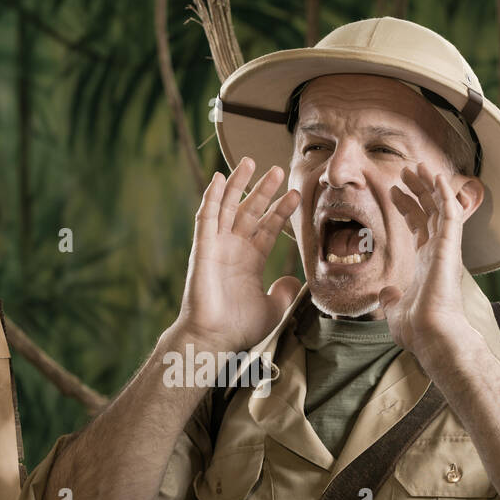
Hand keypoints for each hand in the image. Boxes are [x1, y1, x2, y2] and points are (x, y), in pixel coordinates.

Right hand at [171, 157, 301, 352]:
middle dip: (264, 190)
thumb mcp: (273, 308)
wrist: (215, 338)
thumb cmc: (239, 328)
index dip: (281, 211)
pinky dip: (211, 197)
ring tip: (251, 161)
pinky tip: (219, 178)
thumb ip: (284, 292)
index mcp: (250, 261)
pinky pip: (206, 217)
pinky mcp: (203, 247)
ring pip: (228, 207)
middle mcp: (233, 249)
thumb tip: (293, 279)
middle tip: (278, 169)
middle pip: (250, 211)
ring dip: (239, 184)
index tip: (296, 195)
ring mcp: (217, 246)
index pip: (268, 228)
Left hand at [379, 163, 480, 374]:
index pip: (418, 226)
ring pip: (440, 207)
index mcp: (427, 263)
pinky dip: (445, 193)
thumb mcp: (397, 309)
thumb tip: (387, 293)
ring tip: (417, 166)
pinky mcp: (449, 247)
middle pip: (429, 211)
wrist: (430, 335)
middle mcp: (438, 253)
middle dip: (418, 189)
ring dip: (429, 185)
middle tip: (405, 169)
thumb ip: (393, 297)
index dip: (407, 206)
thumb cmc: (417, 329)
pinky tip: (436, 176)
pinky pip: (450, 213)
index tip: (393, 191)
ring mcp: (445, 248)